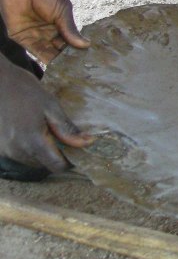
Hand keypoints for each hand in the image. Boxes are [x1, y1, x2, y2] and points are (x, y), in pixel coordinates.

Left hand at [0, 0, 87, 65]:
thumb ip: (70, 30)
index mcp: (60, 24)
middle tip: (82, 67)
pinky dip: (46, 59)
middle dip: (69, 57)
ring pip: (49, 52)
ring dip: (59, 61)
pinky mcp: (22, 38)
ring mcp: (35, 36)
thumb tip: (86, 45)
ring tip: (72, 69)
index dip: (78, 49)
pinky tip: (57, 66)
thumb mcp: (63, 12)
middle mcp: (48, 32)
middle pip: (60, 49)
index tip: (90, 58)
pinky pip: (36, 52)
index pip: (70, 40)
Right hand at [0, 58, 92, 172]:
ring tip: (47, 130)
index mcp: (33, 141)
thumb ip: (67, 129)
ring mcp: (7, 151)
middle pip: (45, 165)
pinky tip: (33, 130)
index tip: (79, 151)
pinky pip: (21, 155)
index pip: (56, 166)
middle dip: (57, 155)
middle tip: (64, 136)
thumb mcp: (52, 106)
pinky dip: (31, 148)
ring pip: (33, 161)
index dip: (70, 162)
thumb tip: (87, 143)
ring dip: (43, 152)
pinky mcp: (1, 148)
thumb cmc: (27, 92)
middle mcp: (17, 151)